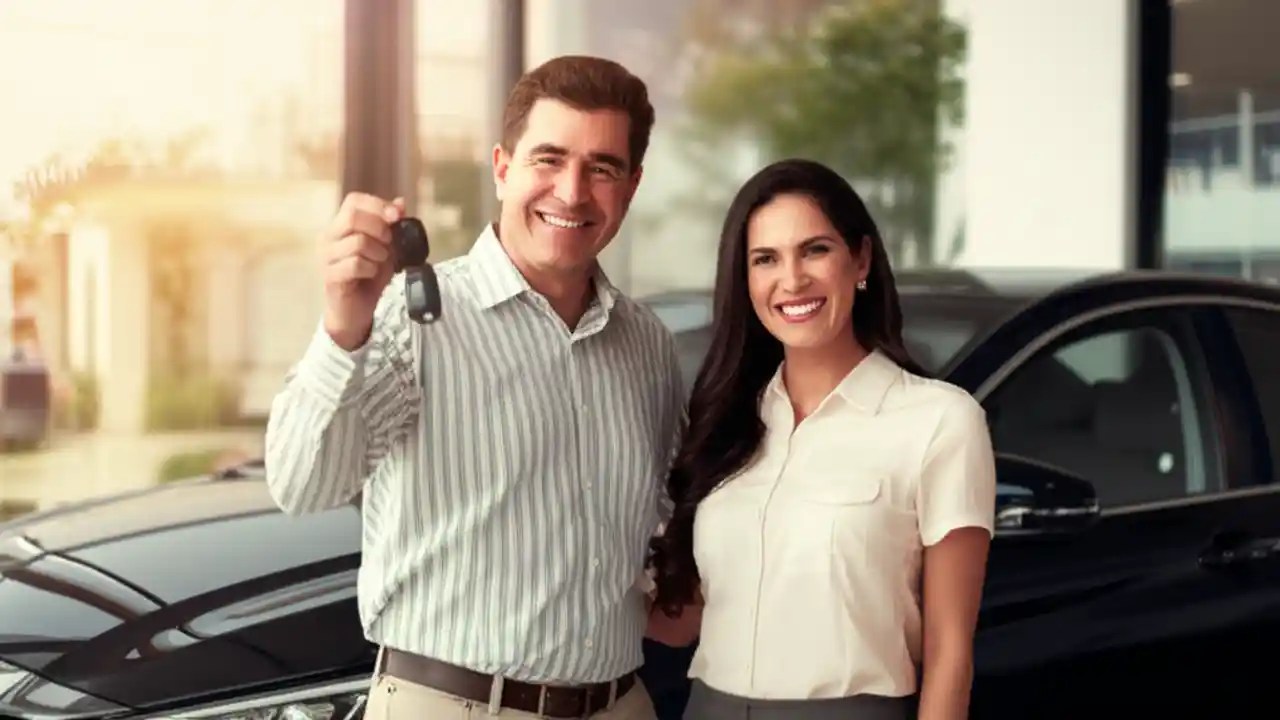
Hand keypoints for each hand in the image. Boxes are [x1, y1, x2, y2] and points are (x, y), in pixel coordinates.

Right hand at [322, 193, 405, 350]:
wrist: (355, 311)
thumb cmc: (368, 277)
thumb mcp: (386, 248)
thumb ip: (391, 226)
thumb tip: (401, 203)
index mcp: (340, 226)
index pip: (353, 201)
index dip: (377, 205)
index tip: (396, 216)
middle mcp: (328, 238)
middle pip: (352, 217)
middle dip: (379, 228)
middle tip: (389, 242)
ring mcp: (326, 257)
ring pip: (357, 242)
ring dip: (378, 253)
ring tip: (379, 263)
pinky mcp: (330, 276)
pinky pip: (355, 264)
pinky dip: (370, 269)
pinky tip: (370, 274)